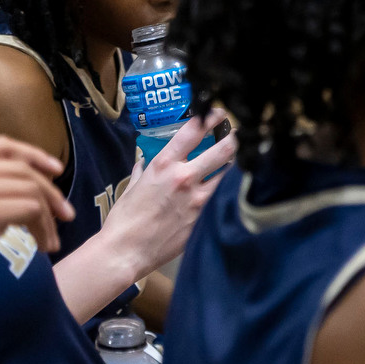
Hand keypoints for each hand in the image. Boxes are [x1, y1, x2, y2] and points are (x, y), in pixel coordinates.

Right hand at [0, 139, 70, 309]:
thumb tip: (33, 183)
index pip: (2, 145)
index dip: (33, 154)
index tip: (57, 169)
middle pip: (22, 168)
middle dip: (50, 192)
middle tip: (66, 215)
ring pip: (31, 190)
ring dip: (48, 217)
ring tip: (50, 240)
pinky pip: (31, 210)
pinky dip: (43, 228)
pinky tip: (42, 246)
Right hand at [92, 110, 238, 278]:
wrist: (125, 252)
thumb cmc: (124, 220)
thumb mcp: (131, 188)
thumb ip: (143, 171)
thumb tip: (145, 162)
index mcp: (164, 165)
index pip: (194, 131)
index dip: (211, 117)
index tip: (219, 111)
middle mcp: (185, 177)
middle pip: (225, 149)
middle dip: (235, 139)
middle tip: (240, 135)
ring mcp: (198, 199)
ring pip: (230, 174)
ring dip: (234, 166)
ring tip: (238, 161)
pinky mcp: (205, 218)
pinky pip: (223, 198)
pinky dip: (228, 191)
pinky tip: (232, 190)